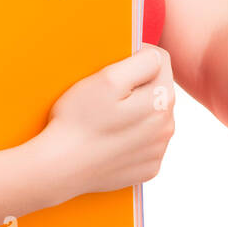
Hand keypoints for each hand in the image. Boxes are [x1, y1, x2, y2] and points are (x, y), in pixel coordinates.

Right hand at [42, 43, 174, 196]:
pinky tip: (109, 140)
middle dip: (136, 87)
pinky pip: (144, 143)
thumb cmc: (78, 120)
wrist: (60, 168)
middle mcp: (167, 127)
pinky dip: (131, 138)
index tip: (112, 69)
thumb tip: (157, 58)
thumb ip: (142, 62)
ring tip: (105, 119)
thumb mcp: (108, 78)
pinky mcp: (148, 169)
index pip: (159, 61)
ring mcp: (157, 151)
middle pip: (157, 90)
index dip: (134, 57)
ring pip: (151, 117)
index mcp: (161, 100)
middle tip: (104, 97)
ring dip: (135, 113)